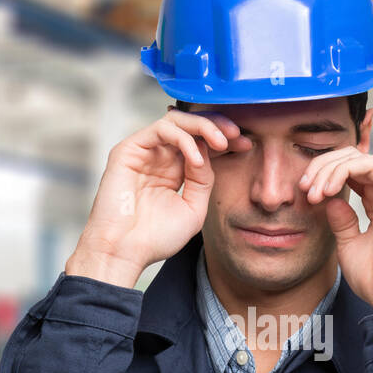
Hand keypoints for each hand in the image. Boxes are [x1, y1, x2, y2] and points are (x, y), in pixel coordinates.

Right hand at [65, 108, 251, 286]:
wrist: (125, 252)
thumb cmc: (156, 237)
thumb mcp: (194, 208)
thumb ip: (204, 179)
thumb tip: (210, 151)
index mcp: (175, 170)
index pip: (202, 142)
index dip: (225, 138)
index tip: (247, 144)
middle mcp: (159, 156)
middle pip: (191, 126)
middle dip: (217, 125)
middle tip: (237, 135)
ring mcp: (144, 151)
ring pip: (177, 121)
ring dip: (203, 127)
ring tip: (222, 142)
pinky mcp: (128, 150)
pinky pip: (161, 130)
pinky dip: (184, 140)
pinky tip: (197, 158)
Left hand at [300, 149, 372, 312]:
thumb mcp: (347, 244)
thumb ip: (340, 220)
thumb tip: (329, 200)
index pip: (348, 172)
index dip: (323, 174)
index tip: (304, 192)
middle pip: (350, 159)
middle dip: (321, 167)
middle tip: (304, 187)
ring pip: (356, 158)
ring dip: (328, 170)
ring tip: (314, 192)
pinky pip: (367, 165)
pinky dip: (343, 171)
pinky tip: (328, 189)